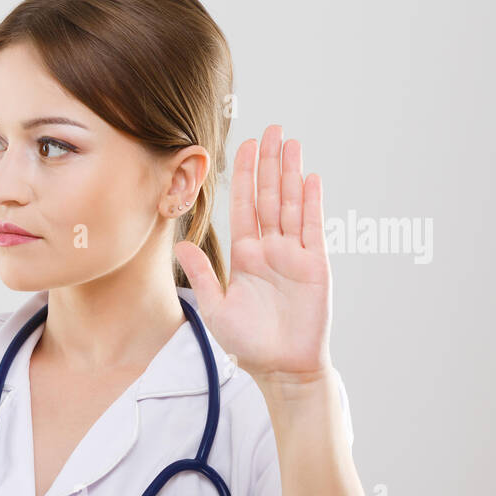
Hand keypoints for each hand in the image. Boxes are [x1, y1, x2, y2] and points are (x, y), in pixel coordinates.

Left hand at [174, 124, 330, 384]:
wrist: (281, 366)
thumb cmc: (247, 342)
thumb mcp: (216, 307)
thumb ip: (201, 274)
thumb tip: (180, 246)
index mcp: (244, 255)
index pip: (244, 206)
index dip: (244, 176)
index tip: (244, 146)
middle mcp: (270, 249)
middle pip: (269, 196)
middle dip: (269, 163)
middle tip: (271, 128)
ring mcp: (294, 254)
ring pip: (290, 204)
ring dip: (291, 173)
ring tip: (291, 142)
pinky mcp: (314, 264)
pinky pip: (312, 227)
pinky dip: (311, 202)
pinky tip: (309, 177)